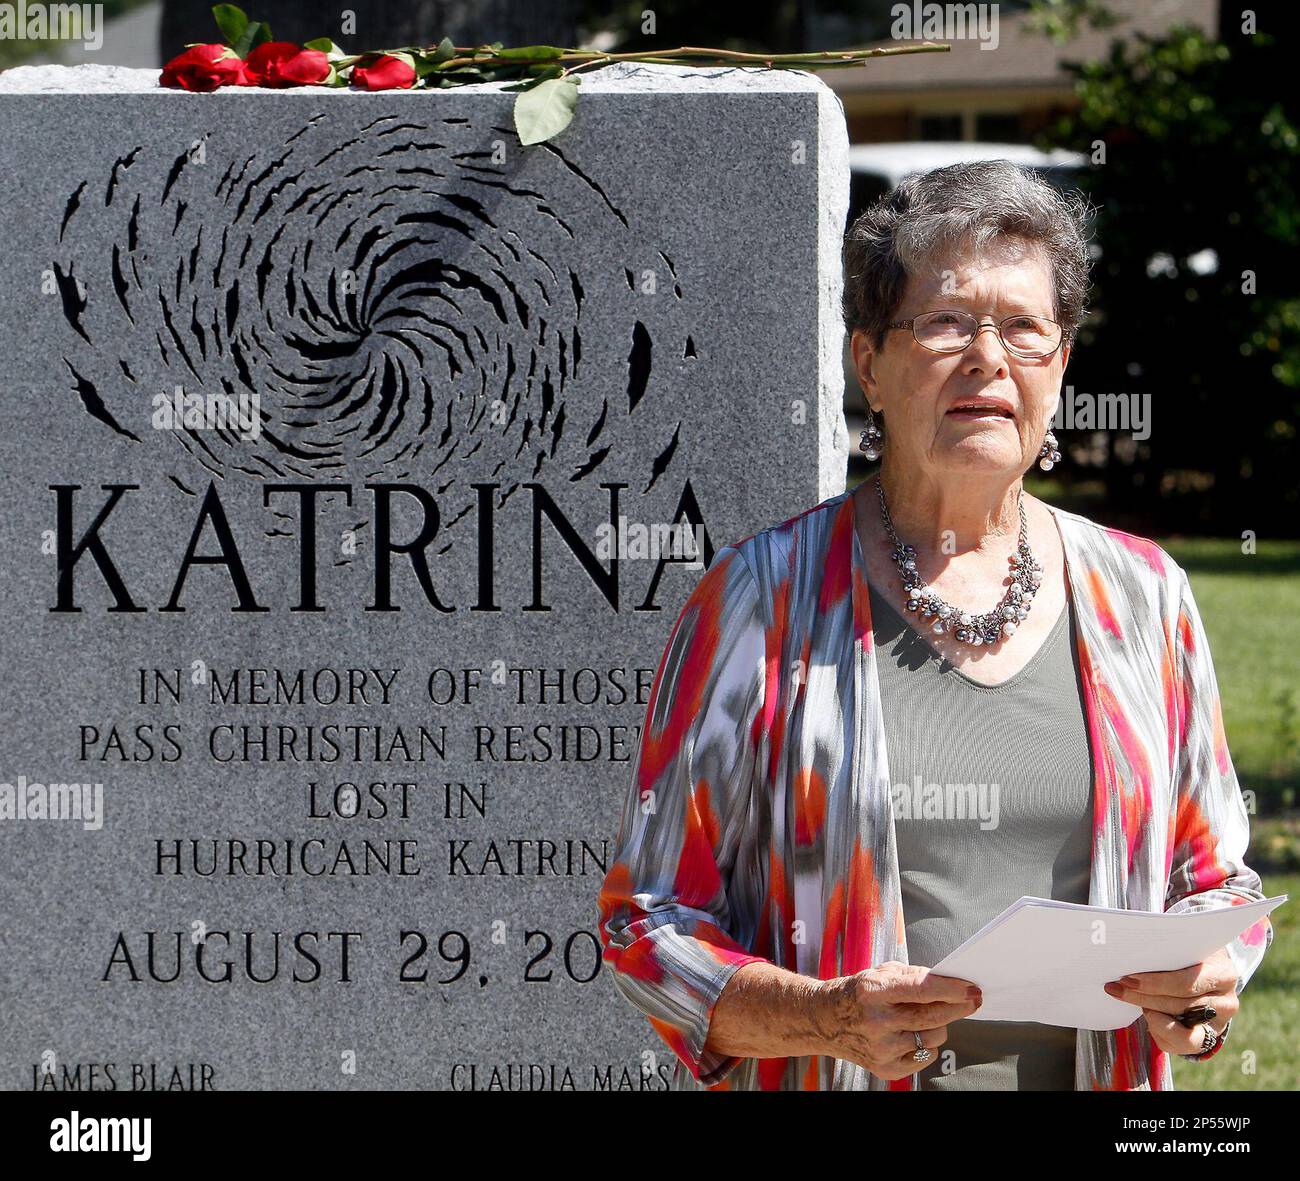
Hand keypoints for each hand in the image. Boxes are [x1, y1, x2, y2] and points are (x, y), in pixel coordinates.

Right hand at [823, 960, 981, 1080]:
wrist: (825, 1020)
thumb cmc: (858, 993)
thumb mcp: (880, 973)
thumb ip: (914, 977)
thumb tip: (949, 983)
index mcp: (874, 991)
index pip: (922, 989)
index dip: (951, 989)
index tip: (972, 988)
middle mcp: (877, 1021)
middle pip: (932, 1017)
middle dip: (959, 1007)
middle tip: (972, 999)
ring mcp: (881, 1048)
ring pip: (933, 1037)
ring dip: (939, 1025)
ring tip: (926, 1016)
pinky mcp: (885, 1068)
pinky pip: (925, 1057)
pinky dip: (925, 1044)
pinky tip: (911, 1034)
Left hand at [1103, 947, 1237, 1056]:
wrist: (1211, 973)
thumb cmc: (1192, 956)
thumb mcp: (1187, 946)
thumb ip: (1168, 950)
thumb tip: (1130, 949)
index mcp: (1223, 974)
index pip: (1186, 983)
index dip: (1154, 983)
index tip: (1127, 977)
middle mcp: (1227, 1002)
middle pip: (1178, 1005)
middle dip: (1142, 996)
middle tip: (1115, 987)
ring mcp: (1220, 1024)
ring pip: (1180, 1030)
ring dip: (1149, 1013)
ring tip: (1128, 998)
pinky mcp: (1208, 1040)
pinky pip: (1179, 1046)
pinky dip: (1158, 1031)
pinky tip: (1146, 1014)